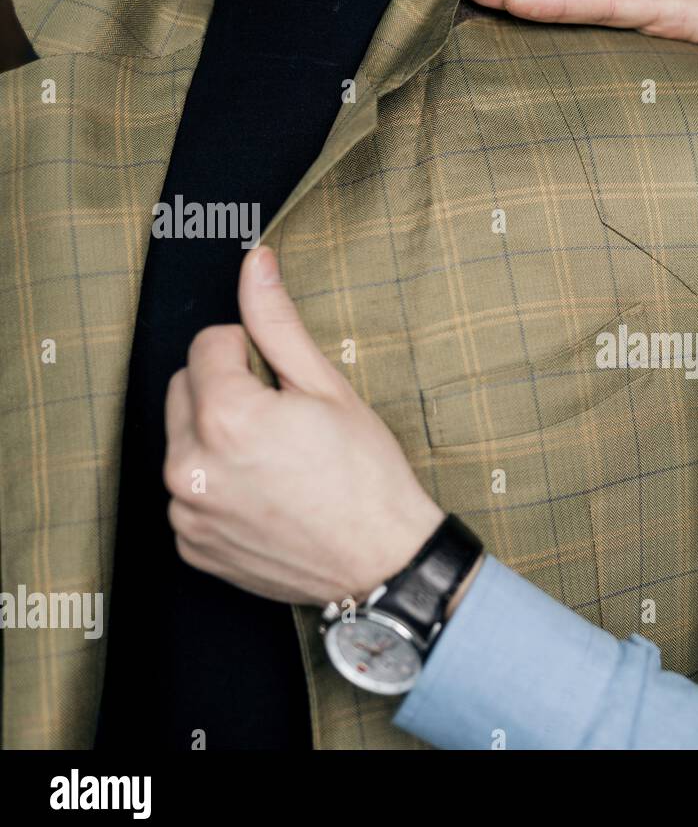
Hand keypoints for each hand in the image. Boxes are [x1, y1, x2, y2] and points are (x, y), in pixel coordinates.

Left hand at [165, 246, 445, 605]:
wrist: (384, 561)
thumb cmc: (366, 477)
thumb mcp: (328, 389)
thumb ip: (278, 324)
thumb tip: (256, 265)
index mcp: (224, 415)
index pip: (208, 345)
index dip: (249, 352)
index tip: (282, 380)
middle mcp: (190, 465)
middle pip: (184, 390)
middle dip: (224, 391)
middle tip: (281, 419)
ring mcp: (187, 511)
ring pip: (184, 443)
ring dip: (216, 439)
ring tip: (275, 462)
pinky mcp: (191, 545)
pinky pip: (189, 494)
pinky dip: (217, 487)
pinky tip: (265, 496)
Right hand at [465, 0, 697, 111]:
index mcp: (684, 12)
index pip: (615, 4)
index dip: (566, 4)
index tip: (518, 2)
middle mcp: (654, 12)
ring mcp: (639, 29)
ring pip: (573, 7)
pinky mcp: (631, 50)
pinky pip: (581, 31)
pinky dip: (542, 24)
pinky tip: (506, 22)